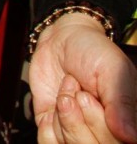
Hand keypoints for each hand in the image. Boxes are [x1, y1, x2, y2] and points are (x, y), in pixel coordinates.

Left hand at [31, 14, 136, 142]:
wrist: (60, 41)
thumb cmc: (93, 53)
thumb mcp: (113, 71)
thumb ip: (121, 103)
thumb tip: (130, 137)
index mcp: (128, 122)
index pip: (116, 141)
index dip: (98, 122)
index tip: (87, 96)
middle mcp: (108, 134)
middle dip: (78, 118)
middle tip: (78, 92)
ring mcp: (81, 134)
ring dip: (62, 116)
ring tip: (66, 94)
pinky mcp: (56, 132)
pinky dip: (47, 126)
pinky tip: (53, 107)